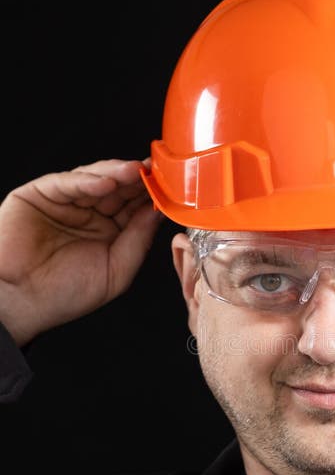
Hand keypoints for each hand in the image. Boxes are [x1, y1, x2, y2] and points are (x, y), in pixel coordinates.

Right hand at [0, 158, 162, 344]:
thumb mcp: (116, 270)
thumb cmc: (64, 295)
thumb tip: (158, 212)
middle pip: (119, 188)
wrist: (22, 302)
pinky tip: (107, 182)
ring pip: (96, 179)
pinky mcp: (39, 194)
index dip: (152, 196)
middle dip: (138, 180)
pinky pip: (67, 182)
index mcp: (109, 232)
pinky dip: (87, 180)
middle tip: (157, 171)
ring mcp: (65, 202)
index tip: (172, 188)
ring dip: (117, 174)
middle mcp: (89, 213)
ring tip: (136, 172)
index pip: (135, 206)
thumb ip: (138, 240)